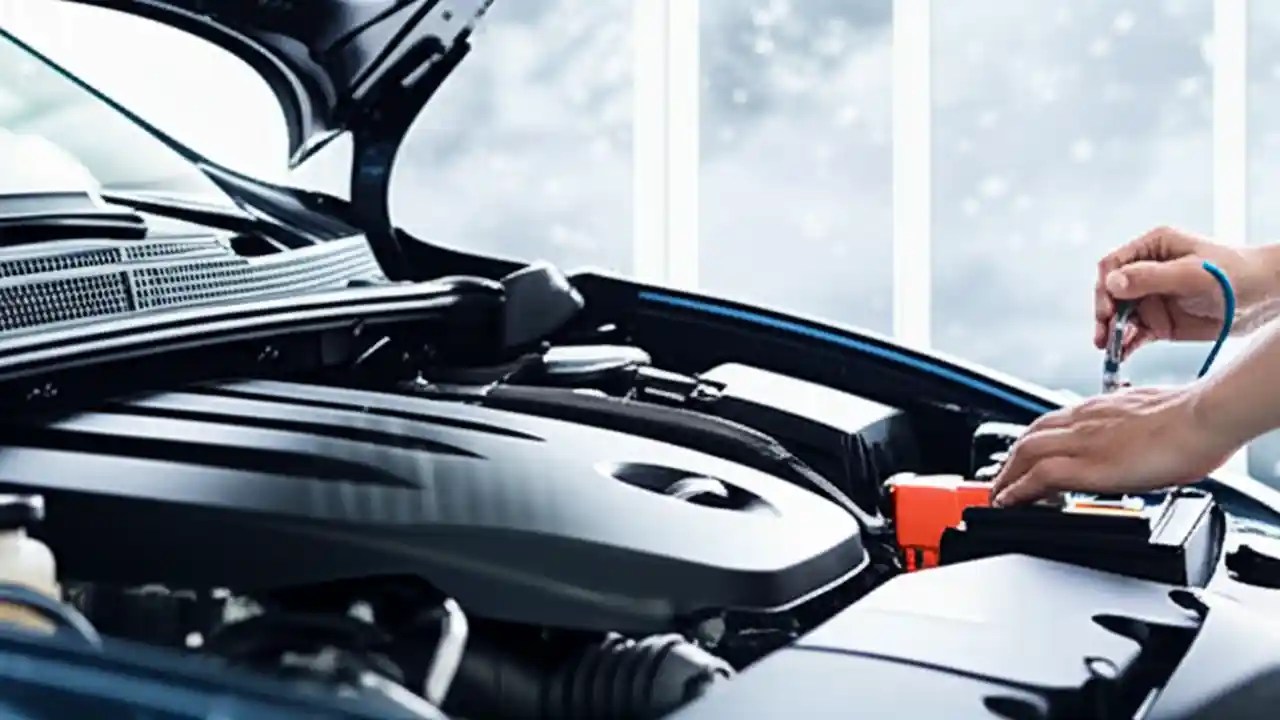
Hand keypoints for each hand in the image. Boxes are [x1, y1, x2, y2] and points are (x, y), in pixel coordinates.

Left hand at [990, 386, 1237, 505]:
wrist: (1204, 417)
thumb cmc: (1193, 417)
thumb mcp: (1151, 415)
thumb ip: (1133, 426)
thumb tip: (1137, 438)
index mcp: (1101, 407)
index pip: (1053, 421)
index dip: (1033, 440)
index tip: (1024, 456)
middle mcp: (1084, 419)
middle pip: (1030, 436)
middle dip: (1010, 458)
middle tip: (1001, 478)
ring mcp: (1083, 441)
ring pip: (1025, 452)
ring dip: (1007, 474)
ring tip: (998, 494)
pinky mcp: (1088, 466)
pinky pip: (1039, 476)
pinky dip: (1017, 489)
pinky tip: (1008, 501)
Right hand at [1094, 226, 1277, 358]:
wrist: (1268, 299)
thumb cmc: (1237, 275)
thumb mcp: (1192, 275)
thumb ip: (1151, 277)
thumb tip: (1111, 283)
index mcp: (1154, 247)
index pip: (1113, 265)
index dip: (1105, 288)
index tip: (1108, 311)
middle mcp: (1149, 271)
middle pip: (1112, 293)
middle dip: (1106, 315)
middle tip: (1105, 336)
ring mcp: (1154, 297)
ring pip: (1121, 316)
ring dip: (1114, 332)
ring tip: (1112, 349)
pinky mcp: (1162, 321)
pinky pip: (1136, 333)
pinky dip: (1127, 344)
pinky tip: (1122, 354)